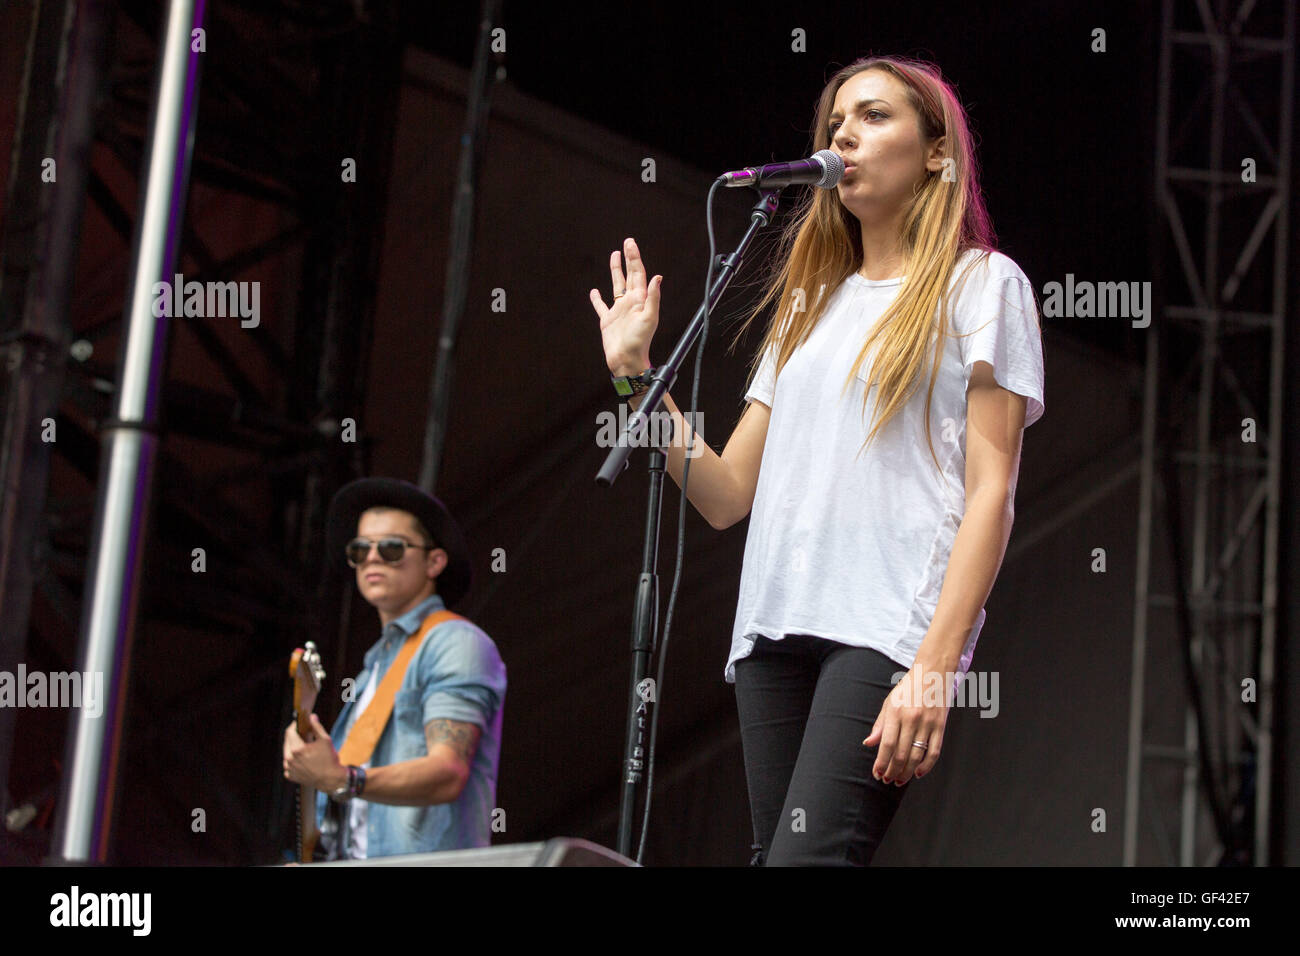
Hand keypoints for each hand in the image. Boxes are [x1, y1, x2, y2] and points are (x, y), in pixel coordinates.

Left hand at [283, 713, 344, 790]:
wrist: (331, 779)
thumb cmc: (329, 759)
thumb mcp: (325, 740)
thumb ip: (316, 727)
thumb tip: (311, 716)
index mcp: (297, 749)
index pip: (289, 732)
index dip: (294, 725)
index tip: (300, 722)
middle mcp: (289, 759)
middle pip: (287, 741)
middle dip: (294, 735)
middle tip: (304, 734)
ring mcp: (289, 769)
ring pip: (287, 752)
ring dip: (294, 747)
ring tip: (305, 747)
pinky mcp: (290, 775)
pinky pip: (288, 763)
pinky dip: (294, 759)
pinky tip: (304, 759)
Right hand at [590, 237, 661, 375]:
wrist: (626, 360)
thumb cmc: (639, 341)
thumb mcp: (649, 318)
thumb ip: (653, 298)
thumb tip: (657, 277)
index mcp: (640, 300)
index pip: (638, 273)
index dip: (634, 257)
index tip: (630, 243)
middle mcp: (630, 302)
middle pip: (629, 275)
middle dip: (628, 258)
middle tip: (626, 242)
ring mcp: (618, 310)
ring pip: (616, 285)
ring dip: (615, 270)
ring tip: (614, 256)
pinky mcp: (607, 320)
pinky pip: (601, 306)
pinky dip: (597, 299)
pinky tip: (594, 292)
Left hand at [862, 662, 948, 784]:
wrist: (933, 673)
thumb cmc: (908, 688)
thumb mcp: (890, 702)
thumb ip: (880, 725)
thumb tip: (869, 744)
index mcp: (896, 712)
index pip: (887, 744)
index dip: (881, 762)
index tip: (877, 773)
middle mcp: (912, 719)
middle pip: (901, 753)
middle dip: (892, 771)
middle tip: (887, 780)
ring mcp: (928, 723)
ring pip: (916, 756)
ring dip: (907, 772)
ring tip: (899, 780)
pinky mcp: (941, 726)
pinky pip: (934, 751)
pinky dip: (927, 766)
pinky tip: (918, 773)